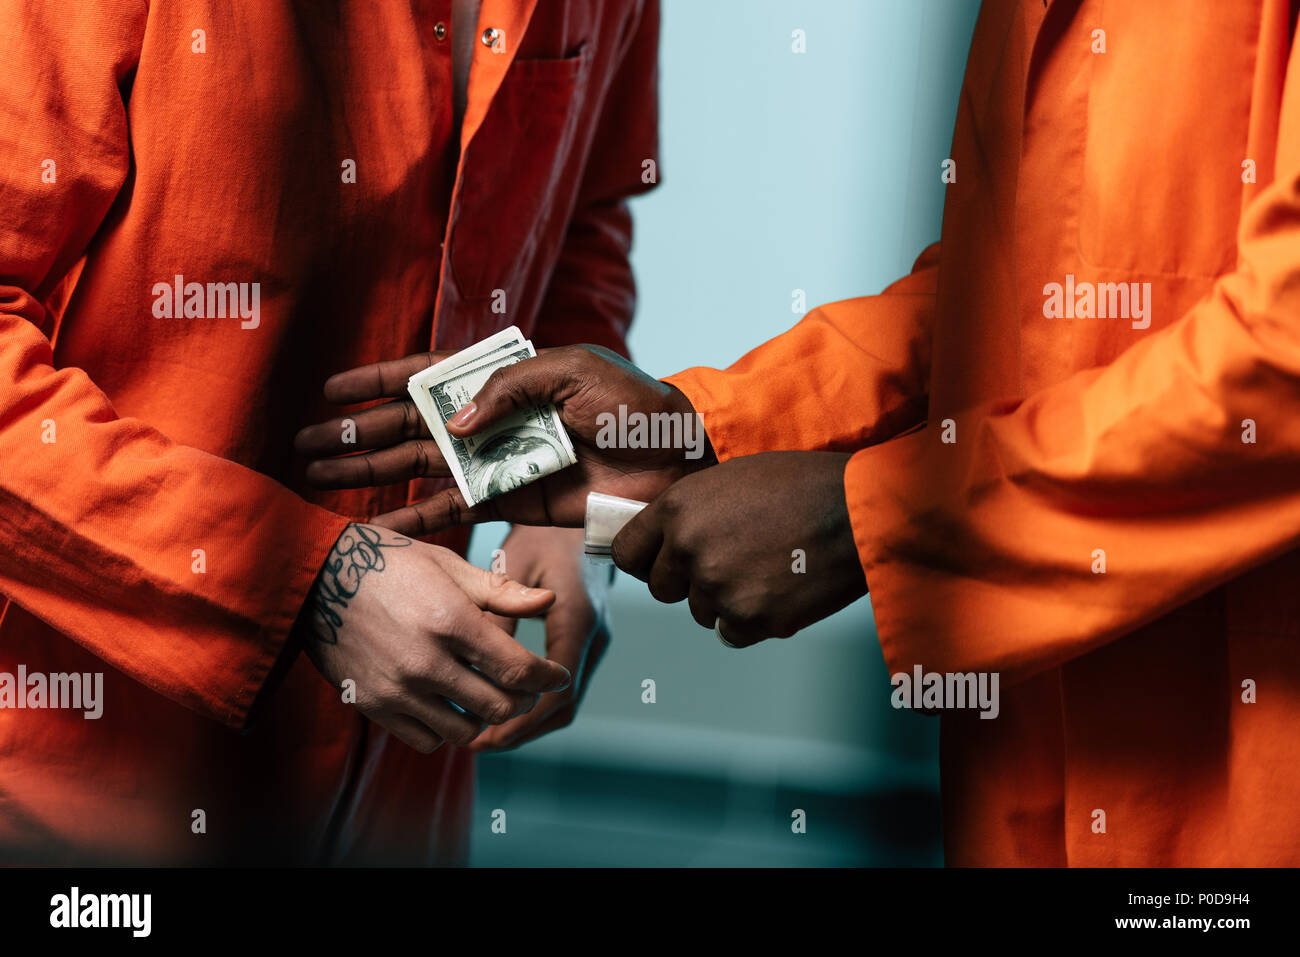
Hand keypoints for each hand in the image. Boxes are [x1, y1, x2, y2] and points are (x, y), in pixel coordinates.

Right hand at [293, 344, 713, 534]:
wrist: (676, 462)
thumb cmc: (633, 406)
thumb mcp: (574, 373)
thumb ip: (511, 388)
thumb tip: (453, 421)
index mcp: (506, 380)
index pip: (429, 378)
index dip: (379, 384)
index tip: (331, 393)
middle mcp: (492, 421)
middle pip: (411, 426)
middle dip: (358, 434)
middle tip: (306, 443)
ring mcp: (497, 464)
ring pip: (419, 468)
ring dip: (372, 474)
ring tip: (322, 477)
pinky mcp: (511, 503)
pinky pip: (454, 511)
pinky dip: (417, 520)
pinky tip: (379, 528)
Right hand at [302, 523, 572, 752]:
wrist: (313, 575)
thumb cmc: (389, 561)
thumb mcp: (446, 564)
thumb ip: (500, 592)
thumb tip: (549, 601)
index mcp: (451, 620)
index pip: (518, 670)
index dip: (548, 677)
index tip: (558, 675)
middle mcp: (426, 661)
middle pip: (499, 706)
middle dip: (521, 698)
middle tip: (524, 685)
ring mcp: (397, 688)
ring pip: (465, 731)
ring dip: (482, 716)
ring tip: (483, 693)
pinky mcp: (372, 705)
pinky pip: (425, 740)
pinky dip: (444, 729)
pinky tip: (446, 703)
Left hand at [470, 525, 608, 750]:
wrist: (580, 521)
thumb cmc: (543, 535)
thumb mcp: (515, 562)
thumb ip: (500, 610)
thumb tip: (475, 662)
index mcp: (577, 620)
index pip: (558, 687)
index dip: (524, 718)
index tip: (489, 734)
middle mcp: (591, 638)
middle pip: (563, 707)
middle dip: (522, 731)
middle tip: (479, 745)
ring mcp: (590, 644)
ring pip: (565, 704)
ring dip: (527, 725)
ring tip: (484, 737)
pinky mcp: (581, 644)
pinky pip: (562, 689)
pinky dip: (534, 708)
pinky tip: (500, 708)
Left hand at [611, 452, 866, 646]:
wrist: (859, 510)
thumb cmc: (802, 486)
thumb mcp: (730, 479)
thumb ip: (690, 511)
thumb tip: (665, 543)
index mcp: (678, 507)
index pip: (627, 553)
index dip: (647, 560)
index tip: (663, 563)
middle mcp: (689, 548)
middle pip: (662, 589)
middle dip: (689, 582)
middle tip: (730, 563)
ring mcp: (718, 588)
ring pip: (700, 612)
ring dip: (725, 600)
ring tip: (766, 568)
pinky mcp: (751, 619)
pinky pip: (731, 633)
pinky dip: (752, 621)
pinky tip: (779, 590)